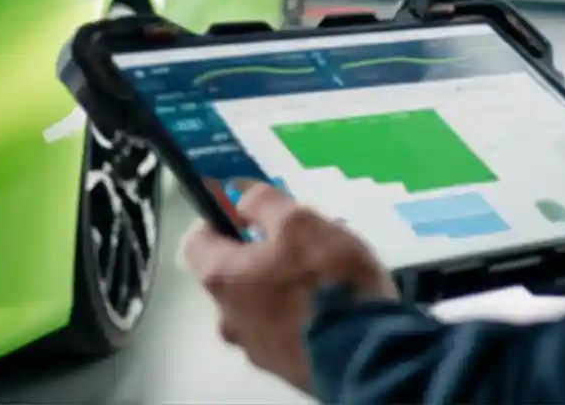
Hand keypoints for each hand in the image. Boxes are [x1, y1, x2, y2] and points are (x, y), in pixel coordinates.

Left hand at [180, 182, 397, 393]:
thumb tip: (238, 194)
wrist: (368, 356)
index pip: (196, 241)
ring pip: (258, 306)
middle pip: (231, 276)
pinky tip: (331, 309)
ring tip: (323, 279)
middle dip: (258, 256)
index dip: (220, 221)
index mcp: (222, 279)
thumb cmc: (327, 281)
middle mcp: (226, 318)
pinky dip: (298, 317)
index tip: (250, 215)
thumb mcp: (300, 223)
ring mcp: (254, 349)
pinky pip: (284, 332)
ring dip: (280, 289)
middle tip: (299, 245)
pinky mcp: (284, 369)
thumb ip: (263, 203)